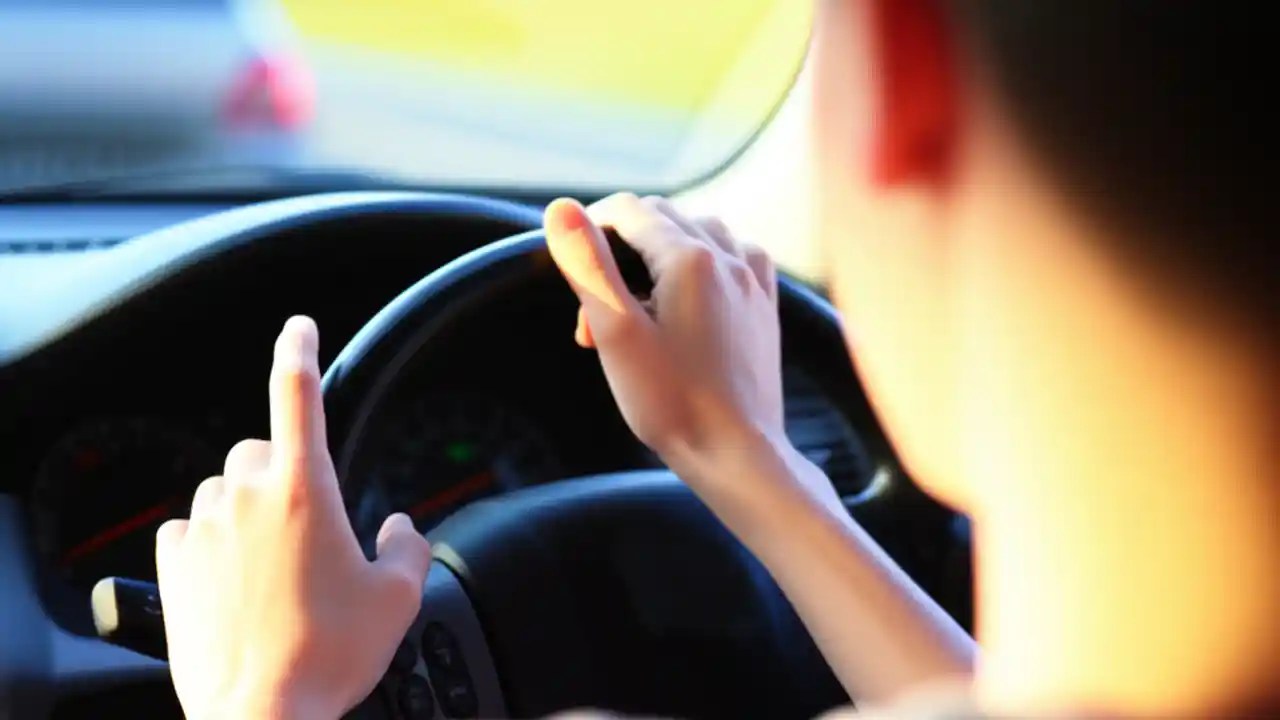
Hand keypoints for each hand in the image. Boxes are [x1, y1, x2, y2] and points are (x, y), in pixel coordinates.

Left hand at [155, 317, 431, 719]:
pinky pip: (188, 530)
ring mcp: (202, 530)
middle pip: (258, 453)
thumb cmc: (329, 656)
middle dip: (281, 475)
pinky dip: (211, 542)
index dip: (299, 352)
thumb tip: (395, 528)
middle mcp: (246, 499)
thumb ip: (407, 546)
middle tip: (307, 529)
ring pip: (223, 492)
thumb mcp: (398, 598)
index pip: (298, 397)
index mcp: (305, 492)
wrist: (260, 714)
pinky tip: (234, 581)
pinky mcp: (171, 564)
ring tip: (272, 568)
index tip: (299, 328)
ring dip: (247, 511)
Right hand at [544, 193, 784, 495]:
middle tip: (595, 315)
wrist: (737, 454)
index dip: (590, 227)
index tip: (570, 261)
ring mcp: (753, 279)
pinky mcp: (765, 304)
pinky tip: (689, 297)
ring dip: (659, 255)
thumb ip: (588, 265)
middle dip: (620, 252)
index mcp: (690, 257)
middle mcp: (729, 256)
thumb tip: (561, 208)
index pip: (628, 210)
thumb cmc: (672, 403)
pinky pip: (733, 255)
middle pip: (661, 218)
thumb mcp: (616, 333)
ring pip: (698, 233)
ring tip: (637, 311)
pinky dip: (703, 262)